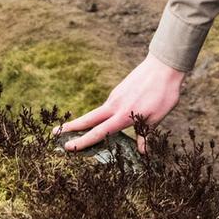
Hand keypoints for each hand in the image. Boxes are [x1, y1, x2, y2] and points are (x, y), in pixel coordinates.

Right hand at [54, 56, 184, 153]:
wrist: (164, 66)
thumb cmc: (164, 94)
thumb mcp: (157, 118)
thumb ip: (145, 134)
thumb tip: (142, 152)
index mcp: (123, 115)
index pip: (99, 132)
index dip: (83, 141)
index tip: (68, 147)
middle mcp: (114, 105)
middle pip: (87, 119)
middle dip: (70, 128)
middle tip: (54, 134)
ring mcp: (115, 96)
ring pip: (96, 112)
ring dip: (84, 122)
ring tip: (71, 130)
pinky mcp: (118, 90)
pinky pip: (107, 106)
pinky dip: (100, 115)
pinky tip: (103, 120)